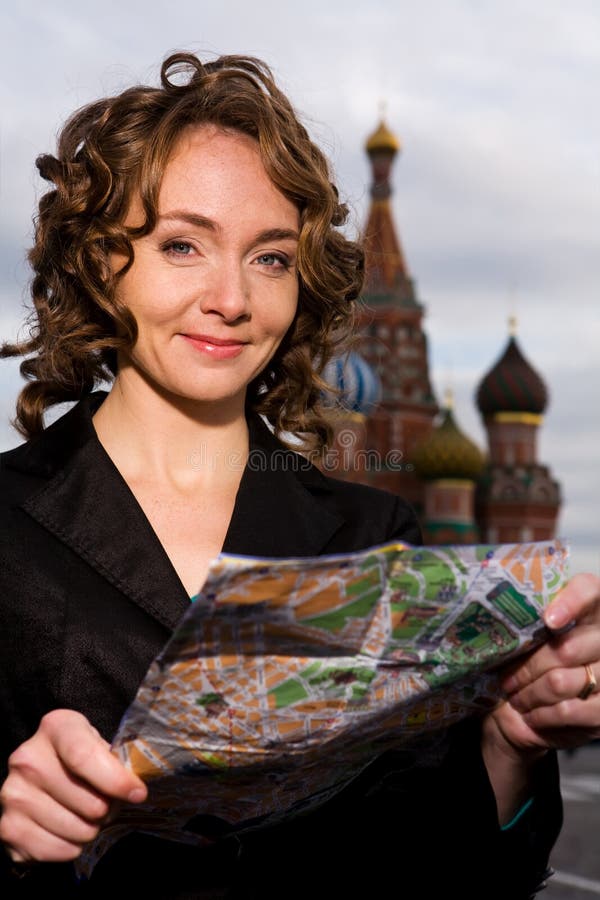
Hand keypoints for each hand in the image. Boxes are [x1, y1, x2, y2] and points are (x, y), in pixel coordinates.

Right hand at [0, 709, 146, 864]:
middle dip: (106, 809)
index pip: (85, 756)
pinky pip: (58, 850)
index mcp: (55, 727)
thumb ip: (116, 761)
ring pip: (77, 830)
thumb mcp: (98, 745)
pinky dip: (71, 847)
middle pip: (88, 800)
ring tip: (85, 816)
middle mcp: (27, 758)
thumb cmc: (78, 758)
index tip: (137, 794)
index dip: (116, 780)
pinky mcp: (7, 828)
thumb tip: (135, 791)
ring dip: (90, 829)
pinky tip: (67, 831)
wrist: (37, 780)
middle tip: (104, 804)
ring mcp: (13, 794)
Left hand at [479, 573, 599, 823]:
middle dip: (528, 666)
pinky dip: (544, 714)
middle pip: (565, 647)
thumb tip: (493, 609)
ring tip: (515, 697)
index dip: (572, 602)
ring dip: (530, 693)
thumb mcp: (526, 635)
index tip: (548, 619)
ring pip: (561, 681)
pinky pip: (570, 710)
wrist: (543, 710)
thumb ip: (526, 617)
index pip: (588, 590)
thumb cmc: (528, 662)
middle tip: (505, 678)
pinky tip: (531, 715)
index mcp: (589, 608)